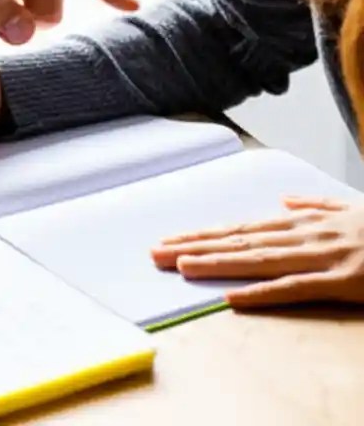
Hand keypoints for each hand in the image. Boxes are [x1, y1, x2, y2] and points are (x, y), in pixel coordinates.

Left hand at [150, 196, 363, 307]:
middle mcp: (307, 234)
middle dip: (195, 246)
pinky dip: (264, 293)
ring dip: (218, 263)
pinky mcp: (344, 280)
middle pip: (240, 241)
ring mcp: (325, 256)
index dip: (204, 234)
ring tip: (180, 267)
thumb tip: (285, 200)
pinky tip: (235, 297)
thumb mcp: (352, 209)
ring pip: (259, 259)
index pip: (243, 228)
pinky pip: (297, 288)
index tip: (169, 239)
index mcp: (305, 222)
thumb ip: (317, 205)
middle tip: (154, 253)